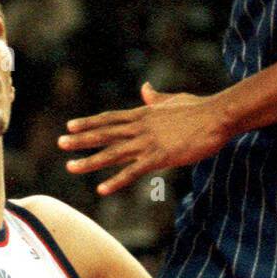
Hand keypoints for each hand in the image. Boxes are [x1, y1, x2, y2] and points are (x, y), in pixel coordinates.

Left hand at [58, 82, 230, 195]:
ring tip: (70, 165)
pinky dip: (116, 180)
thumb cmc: (198, 108)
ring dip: (90, 160)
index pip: (110, 118)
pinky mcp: (159, 157)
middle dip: (81, 139)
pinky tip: (101, 188)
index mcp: (143, 113)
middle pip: (105, 133)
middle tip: (60, 143)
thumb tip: (145, 88)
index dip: (89, 123)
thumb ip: (156, 98)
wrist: (216, 116)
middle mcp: (140, 127)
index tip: (71, 126)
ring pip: (112, 153)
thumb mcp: (173, 100)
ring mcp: (148, 142)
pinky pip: (132, 171)